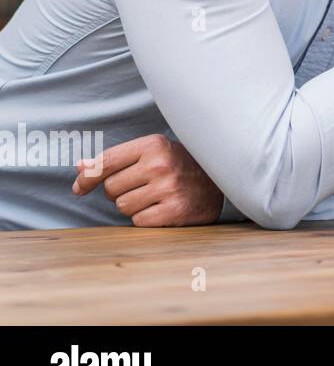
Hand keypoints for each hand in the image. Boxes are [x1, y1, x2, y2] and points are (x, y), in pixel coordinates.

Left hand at [70, 133, 223, 226]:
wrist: (222, 181)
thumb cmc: (180, 166)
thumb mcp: (152, 153)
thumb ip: (116, 160)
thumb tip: (80, 167)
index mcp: (154, 144)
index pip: (106, 162)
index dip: (87, 178)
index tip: (79, 188)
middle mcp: (161, 164)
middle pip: (111, 188)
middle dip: (120, 191)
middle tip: (142, 187)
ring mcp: (169, 188)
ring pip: (123, 206)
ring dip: (133, 206)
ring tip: (155, 197)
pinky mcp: (175, 211)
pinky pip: (138, 221)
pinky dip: (146, 218)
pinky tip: (163, 208)